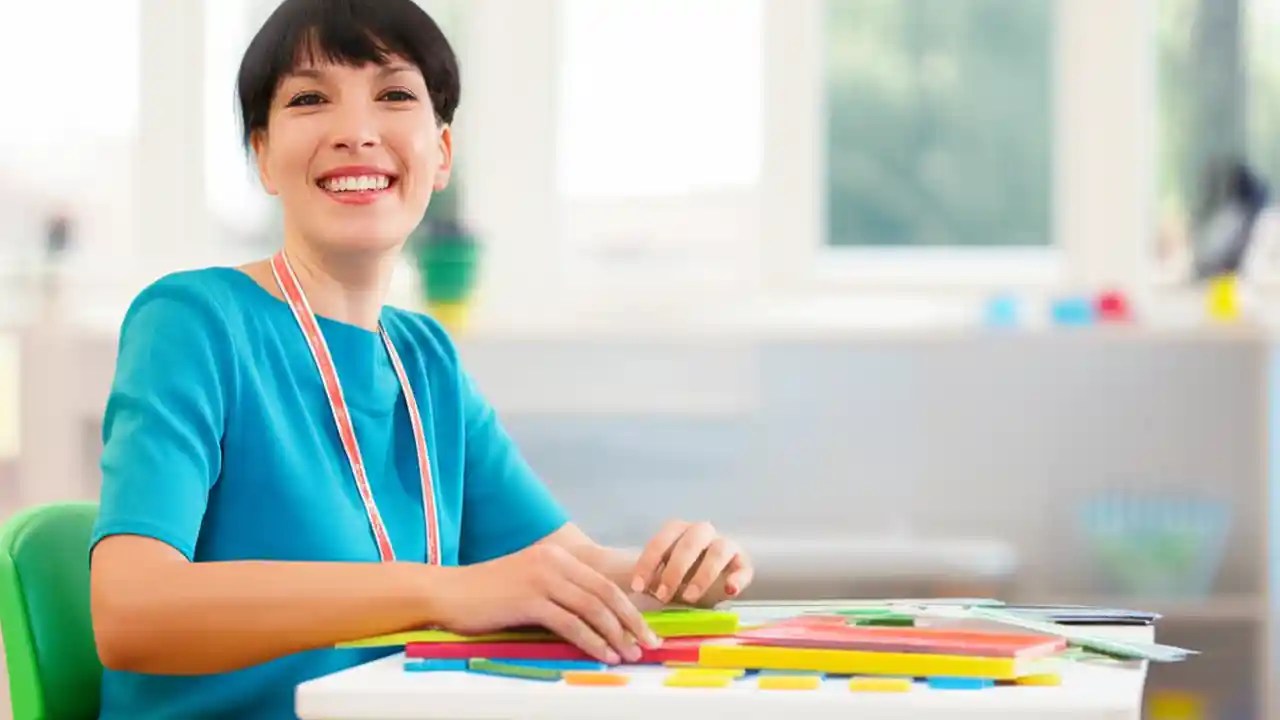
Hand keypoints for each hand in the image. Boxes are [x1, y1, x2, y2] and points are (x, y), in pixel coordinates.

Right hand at [433, 543, 660, 663]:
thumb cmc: (488, 595)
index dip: (629, 608)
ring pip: (592, 609)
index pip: (604, 583)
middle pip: (605, 594)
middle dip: (631, 622)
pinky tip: (604, 654)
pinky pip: (570, 623)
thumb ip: (559, 592)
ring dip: (616, 635)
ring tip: (630, 655)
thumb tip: (594, 617)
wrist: (447, 592)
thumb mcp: (530, 583)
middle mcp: (554, 562)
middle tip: (648, 644)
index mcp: (558, 556)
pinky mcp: (529, 600)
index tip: (644, 629)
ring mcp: (541, 579)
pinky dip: (591, 641)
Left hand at [629, 520, 753, 605]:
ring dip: (703, 574)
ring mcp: (725, 545)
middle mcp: (702, 532)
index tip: (637, 587)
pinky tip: (730, 591)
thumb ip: (649, 579)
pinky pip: (743, 567)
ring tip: (690, 598)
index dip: (647, 562)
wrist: (707, 580)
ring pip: (718, 550)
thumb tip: (631, 593)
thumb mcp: (659, 575)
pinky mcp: (742, 563)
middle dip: (674, 570)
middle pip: (690, 542)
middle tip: (662, 595)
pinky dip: (738, 578)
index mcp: (678, 531)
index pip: (662, 540)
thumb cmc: (677, 576)